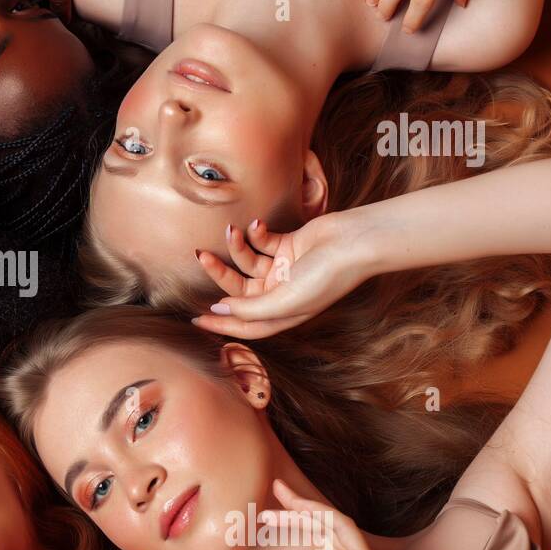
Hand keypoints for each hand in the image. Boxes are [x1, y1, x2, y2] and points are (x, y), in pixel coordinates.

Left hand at [191, 213, 371, 338]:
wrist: (354, 241)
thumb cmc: (325, 277)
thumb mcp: (284, 301)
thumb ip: (250, 309)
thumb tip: (221, 310)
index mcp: (282, 314)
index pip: (245, 324)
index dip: (220, 324)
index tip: (196, 319)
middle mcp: (280, 293)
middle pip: (239, 290)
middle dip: (220, 274)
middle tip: (203, 257)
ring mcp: (284, 269)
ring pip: (247, 263)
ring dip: (237, 248)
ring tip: (233, 232)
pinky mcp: (288, 245)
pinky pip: (262, 242)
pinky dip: (256, 234)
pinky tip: (259, 225)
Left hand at [269, 480, 389, 549]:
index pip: (322, 543)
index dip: (299, 523)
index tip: (272, 511)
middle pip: (327, 529)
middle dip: (300, 507)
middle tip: (275, 490)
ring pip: (334, 524)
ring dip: (306, 507)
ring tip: (279, 497)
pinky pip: (345, 529)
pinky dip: (322, 514)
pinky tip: (300, 507)